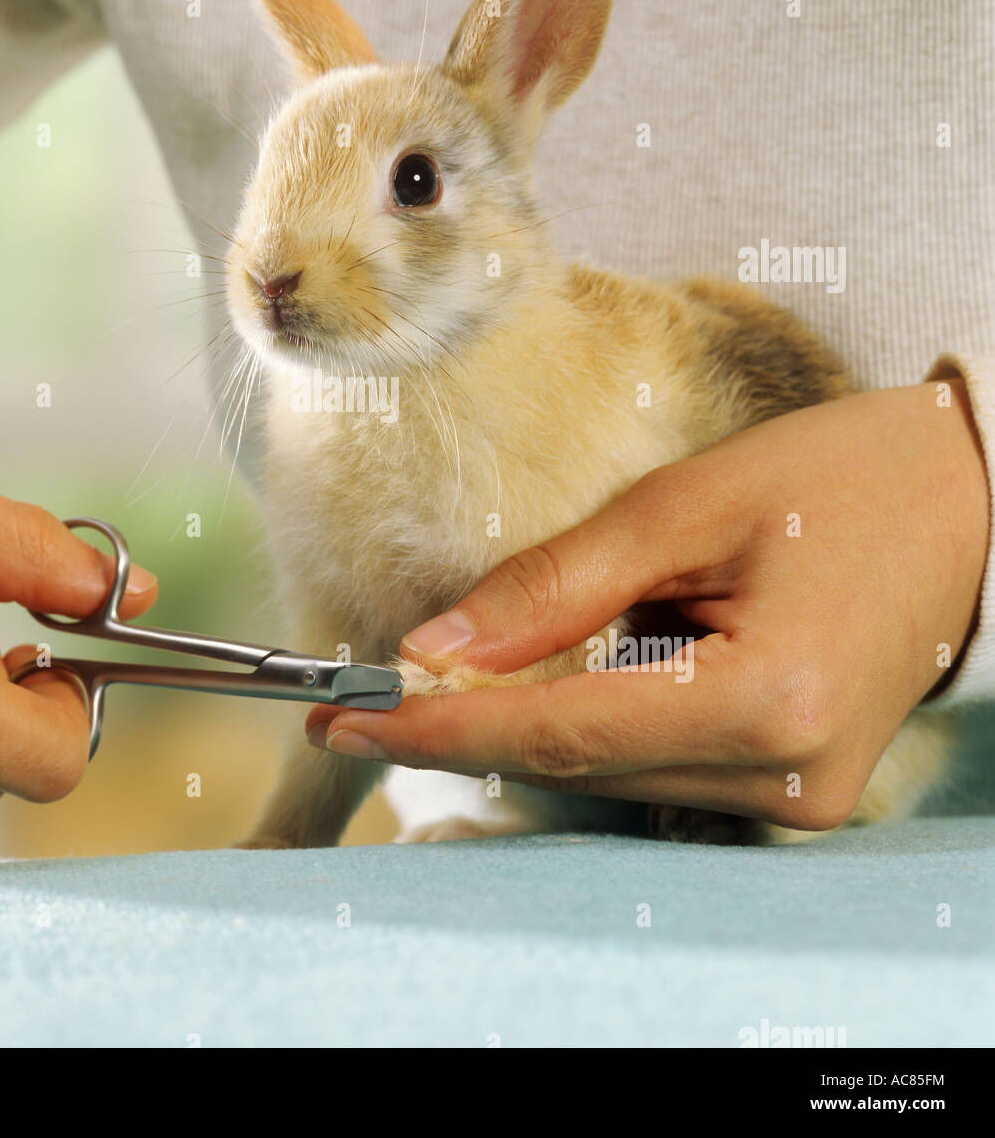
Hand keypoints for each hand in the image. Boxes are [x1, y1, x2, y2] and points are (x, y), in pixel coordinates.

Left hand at [307, 382, 989, 830]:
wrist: (969, 497)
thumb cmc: (842, 479)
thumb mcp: (683, 508)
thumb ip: (555, 586)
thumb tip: (435, 648)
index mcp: (764, 702)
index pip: (561, 732)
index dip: (441, 728)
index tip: (343, 724)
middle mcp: (784, 776)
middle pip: (581, 766)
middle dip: (466, 730)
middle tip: (361, 704)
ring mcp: (797, 795)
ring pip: (612, 777)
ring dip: (523, 731)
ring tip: (441, 685)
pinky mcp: (795, 784)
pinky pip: (656, 769)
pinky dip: (588, 729)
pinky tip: (543, 688)